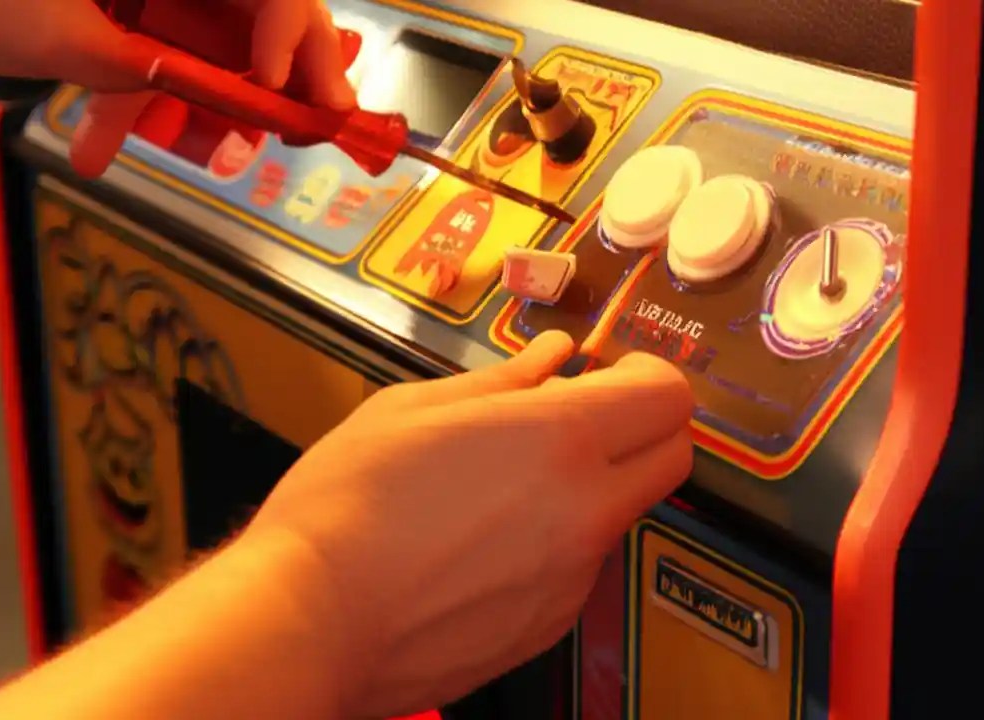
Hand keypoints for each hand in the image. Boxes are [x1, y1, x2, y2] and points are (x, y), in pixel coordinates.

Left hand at [0, 0, 354, 175]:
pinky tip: (105, 143)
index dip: (292, 35)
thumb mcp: (57, 37)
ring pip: (213, 36)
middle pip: (260, 8)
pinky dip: (141, 96)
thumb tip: (214, 101)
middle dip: (283, 74)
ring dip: (207, 100)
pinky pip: (160, 47)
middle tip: (306, 130)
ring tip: (218, 157)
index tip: (284, 93)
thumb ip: (139, 71)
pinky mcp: (127, 1)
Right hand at [245, 330, 695, 716]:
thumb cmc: (345, 508)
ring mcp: (573, 575)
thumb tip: (551, 360)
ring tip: (504, 486)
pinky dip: (554, 543)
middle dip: (644, 428)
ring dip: (591, 487)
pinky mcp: (550, 623)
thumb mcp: (413, 409)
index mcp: (558, 439)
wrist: (310, 619)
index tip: (618, 373)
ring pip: (620, 513)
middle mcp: (585, 510)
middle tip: (588, 417)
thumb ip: (501, 382)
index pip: (666, 395)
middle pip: (673, 457)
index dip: (649, 375)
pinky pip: (578, 567)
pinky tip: (485, 540)